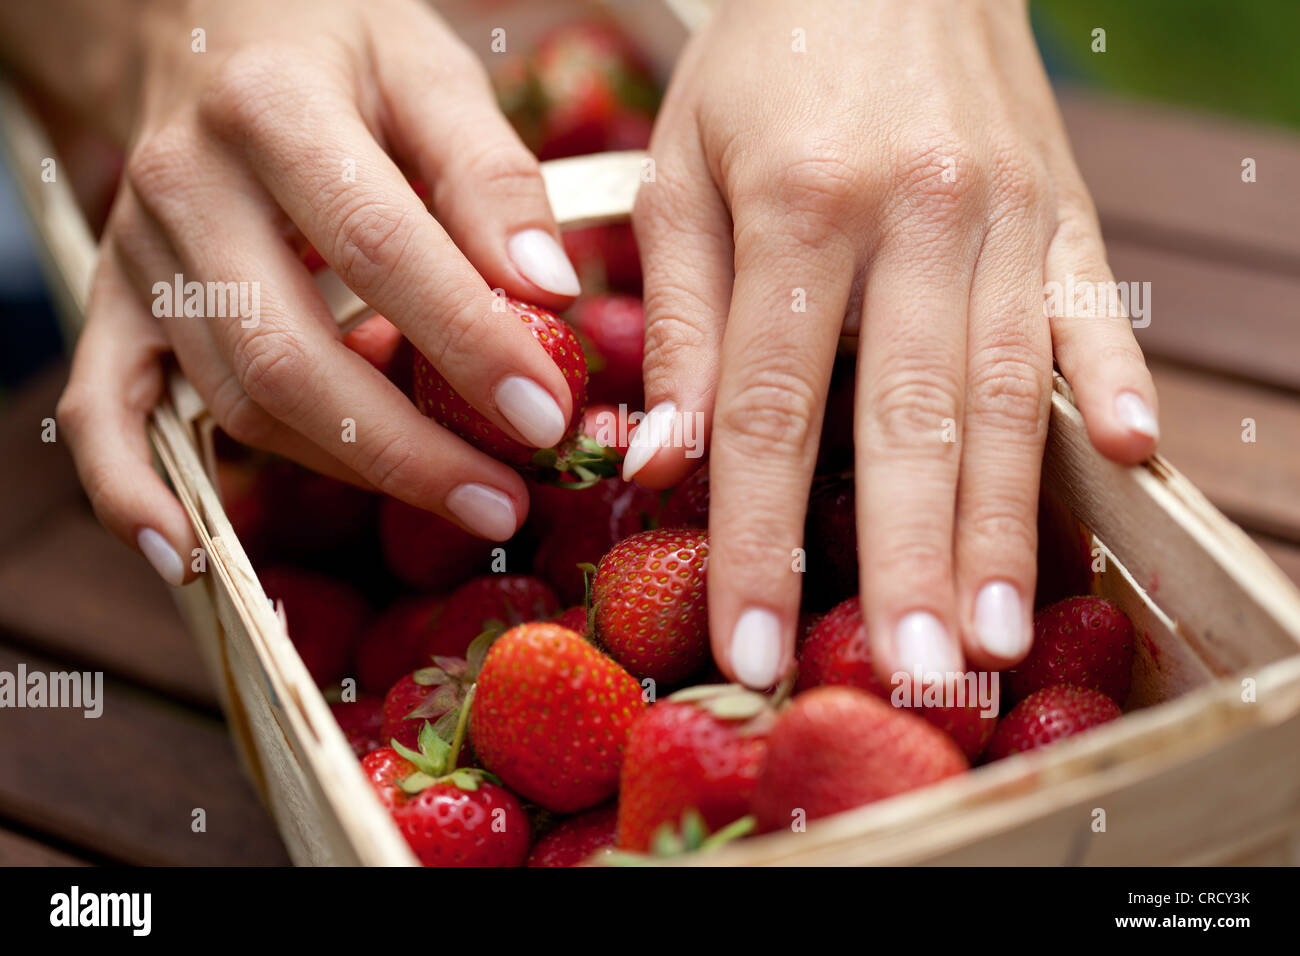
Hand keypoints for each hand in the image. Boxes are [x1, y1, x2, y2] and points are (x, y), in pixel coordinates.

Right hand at [55, 0, 582, 584]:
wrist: (202, 28)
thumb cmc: (336, 49)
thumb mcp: (427, 71)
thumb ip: (489, 175)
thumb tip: (547, 290)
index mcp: (273, 109)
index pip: (377, 246)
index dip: (466, 342)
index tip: (545, 414)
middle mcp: (187, 188)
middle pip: (290, 354)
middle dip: (408, 447)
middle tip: (506, 498)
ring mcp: (140, 258)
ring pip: (234, 401)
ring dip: (347, 470)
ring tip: (461, 499)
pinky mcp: (116, 305)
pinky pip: (103, 411)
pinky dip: (134, 493)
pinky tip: (187, 556)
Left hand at [625, 0, 1158, 687]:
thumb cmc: (763, 68)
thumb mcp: (682, 172)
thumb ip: (678, 319)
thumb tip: (662, 462)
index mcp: (796, 208)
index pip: (772, 406)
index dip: (763, 536)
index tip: (755, 644)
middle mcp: (913, 215)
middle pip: (908, 416)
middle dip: (909, 561)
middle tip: (910, 679)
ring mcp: (1003, 212)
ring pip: (1005, 387)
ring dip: (1004, 519)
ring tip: (994, 631)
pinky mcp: (1063, 207)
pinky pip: (1088, 305)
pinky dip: (1110, 380)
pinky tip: (1129, 459)